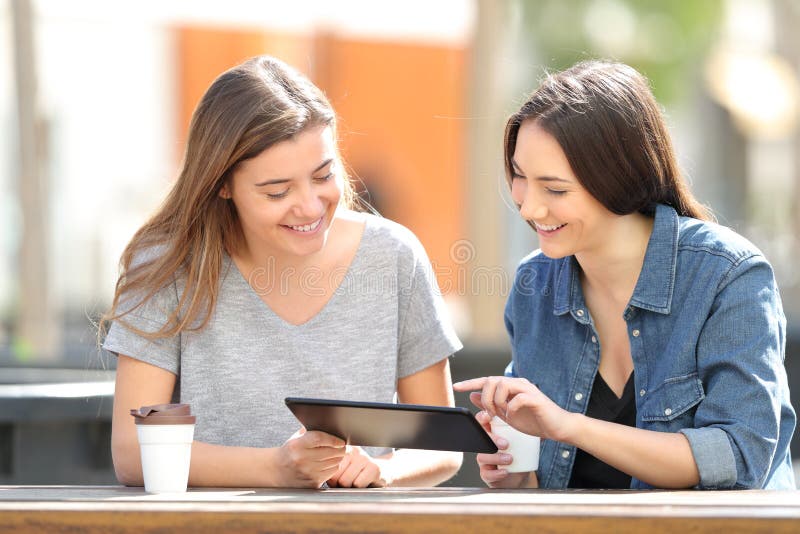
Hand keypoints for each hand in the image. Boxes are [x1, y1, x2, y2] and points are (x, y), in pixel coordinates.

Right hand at [276, 428, 346, 487]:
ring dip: (337, 458)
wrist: (277, 471)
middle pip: (332, 452)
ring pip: (335, 462)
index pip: (320, 439)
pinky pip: (332, 472)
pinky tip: (327, 464)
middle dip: (340, 448)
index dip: (334, 439)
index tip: (340, 441)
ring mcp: (308, 473)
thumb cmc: (289, 452)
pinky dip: (333, 467)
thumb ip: (311, 431)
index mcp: (297, 446)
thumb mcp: (296, 438)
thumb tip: (331, 427)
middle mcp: (302, 460)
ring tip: (332, 455)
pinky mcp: (313, 483)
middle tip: (341, 447)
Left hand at [327, 446, 387, 487]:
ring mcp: (365, 459)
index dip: (332, 478)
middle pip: (336, 476)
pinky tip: (365, 482)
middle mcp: (355, 451)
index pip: (329, 467)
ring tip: (356, 481)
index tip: (338, 478)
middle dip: (339, 484)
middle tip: (349, 481)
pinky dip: (360, 487)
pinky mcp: (374, 469)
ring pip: (345, 481)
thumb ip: (332, 469)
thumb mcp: (345, 467)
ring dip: (349, 486)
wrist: (383, 472)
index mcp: (345, 449)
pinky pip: (358, 484)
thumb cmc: (358, 473)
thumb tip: (320, 477)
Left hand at [453, 376, 573, 442]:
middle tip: (491, 414)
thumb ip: (491, 405)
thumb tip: (472, 396)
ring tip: (501, 415)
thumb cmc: (533, 421)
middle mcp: (517, 383)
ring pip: (502, 385)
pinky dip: (511, 408)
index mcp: (510, 386)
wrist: (557, 428)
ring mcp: (527, 389)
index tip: (456, 387)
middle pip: (491, 380)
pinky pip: (517, 398)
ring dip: (497, 402)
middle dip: (485, 398)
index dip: (470, 383)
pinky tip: (513, 417)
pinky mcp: (536, 398)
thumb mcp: (507, 414)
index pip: (486, 380)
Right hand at [473, 409, 535, 487]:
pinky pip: (486, 474)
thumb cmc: (519, 452)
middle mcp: (485, 445)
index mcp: (491, 432)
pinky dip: (496, 473)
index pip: (482, 421)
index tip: (490, 417)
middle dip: (492, 439)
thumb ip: (526, 424)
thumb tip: (533, 411)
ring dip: (496, 458)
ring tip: (510, 459)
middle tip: (506, 444)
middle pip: (481, 439)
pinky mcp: (486, 474)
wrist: (520, 474)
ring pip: (482, 457)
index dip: (482, 417)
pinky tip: (505, 472)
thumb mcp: (521, 437)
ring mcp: (484, 460)